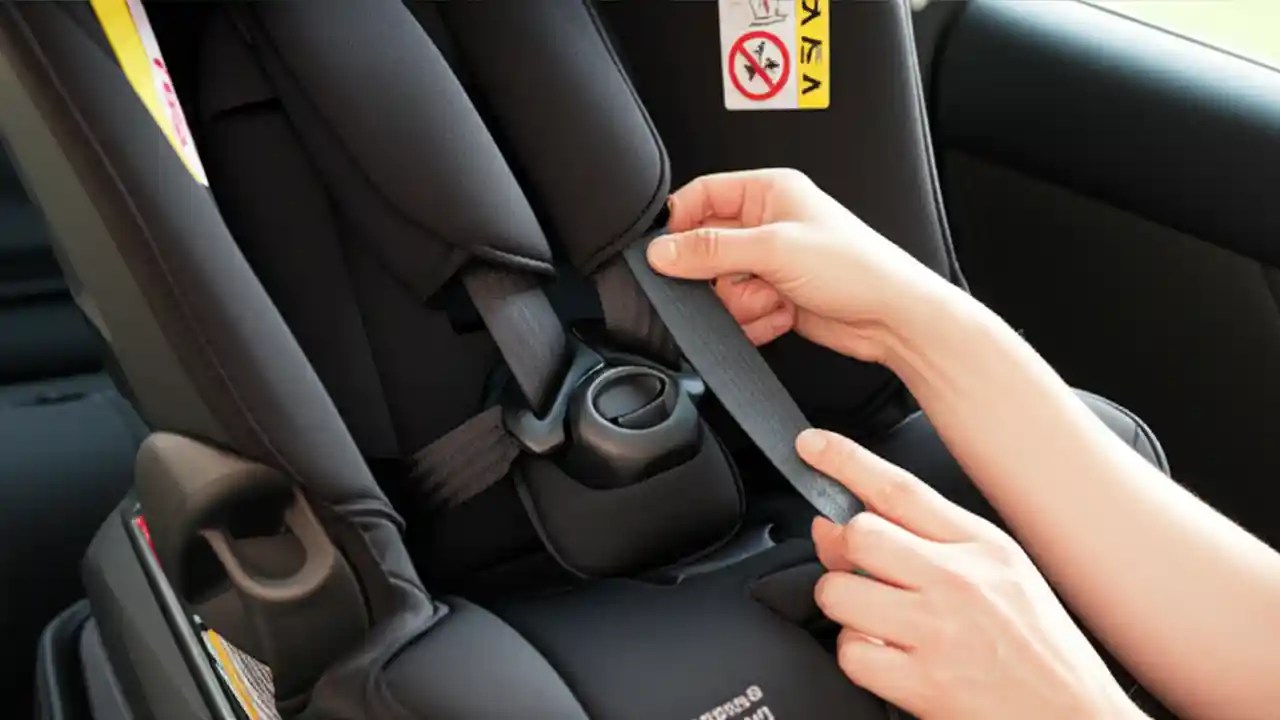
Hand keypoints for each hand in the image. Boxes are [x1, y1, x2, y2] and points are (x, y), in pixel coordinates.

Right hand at [646, 168, 961, 362]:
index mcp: (768, 191)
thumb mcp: (775, 249)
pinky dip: (756, 320)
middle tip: (744, 280)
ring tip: (775, 298)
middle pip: (705, 249)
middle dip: (721, 276)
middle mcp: (767, 224)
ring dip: (743, 302)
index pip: (702, 195)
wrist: (893, 318)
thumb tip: (662, 250)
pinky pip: (739, 313)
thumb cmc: (856, 268)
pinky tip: (784, 314)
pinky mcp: (774, 297)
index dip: (679, 223)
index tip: (668, 252)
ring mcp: (770, 264)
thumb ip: (711, 249)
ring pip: (720, 287)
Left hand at [796, 428, 1143, 719]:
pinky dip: (859, 658)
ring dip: (846, 609)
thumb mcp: (1001, 574)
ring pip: (840, 593)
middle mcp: (959, 582)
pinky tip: (889, 659)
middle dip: (845, 554)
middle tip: (863, 575)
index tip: (812, 445)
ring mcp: (938, 632)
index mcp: (983, 548)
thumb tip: (837, 525)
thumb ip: (924, 542)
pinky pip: (851, 654)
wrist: (1076, 718)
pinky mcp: (922, 684)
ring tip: (880, 622)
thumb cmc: (1038, 648)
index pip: (900, 489)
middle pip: (858, 534)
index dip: (846, 459)